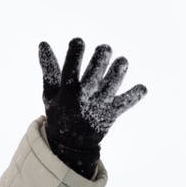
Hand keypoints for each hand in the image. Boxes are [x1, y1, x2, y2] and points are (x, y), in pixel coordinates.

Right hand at [38, 37, 146, 177]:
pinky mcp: (111, 114)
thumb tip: (43, 43)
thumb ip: (49, 69)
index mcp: (67, 92)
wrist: (70, 144)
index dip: (75, 53)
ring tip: (122, 61)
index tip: (78, 41)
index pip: (70, 69)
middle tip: (104, 49)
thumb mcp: (50, 93)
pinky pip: (124, 104)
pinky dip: (134, 97)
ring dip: (118, 73)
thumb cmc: (60, 112)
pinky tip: (142, 88)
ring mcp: (98, 106)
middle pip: (94, 75)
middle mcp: (83, 98)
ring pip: (111, 86)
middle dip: (100, 59)